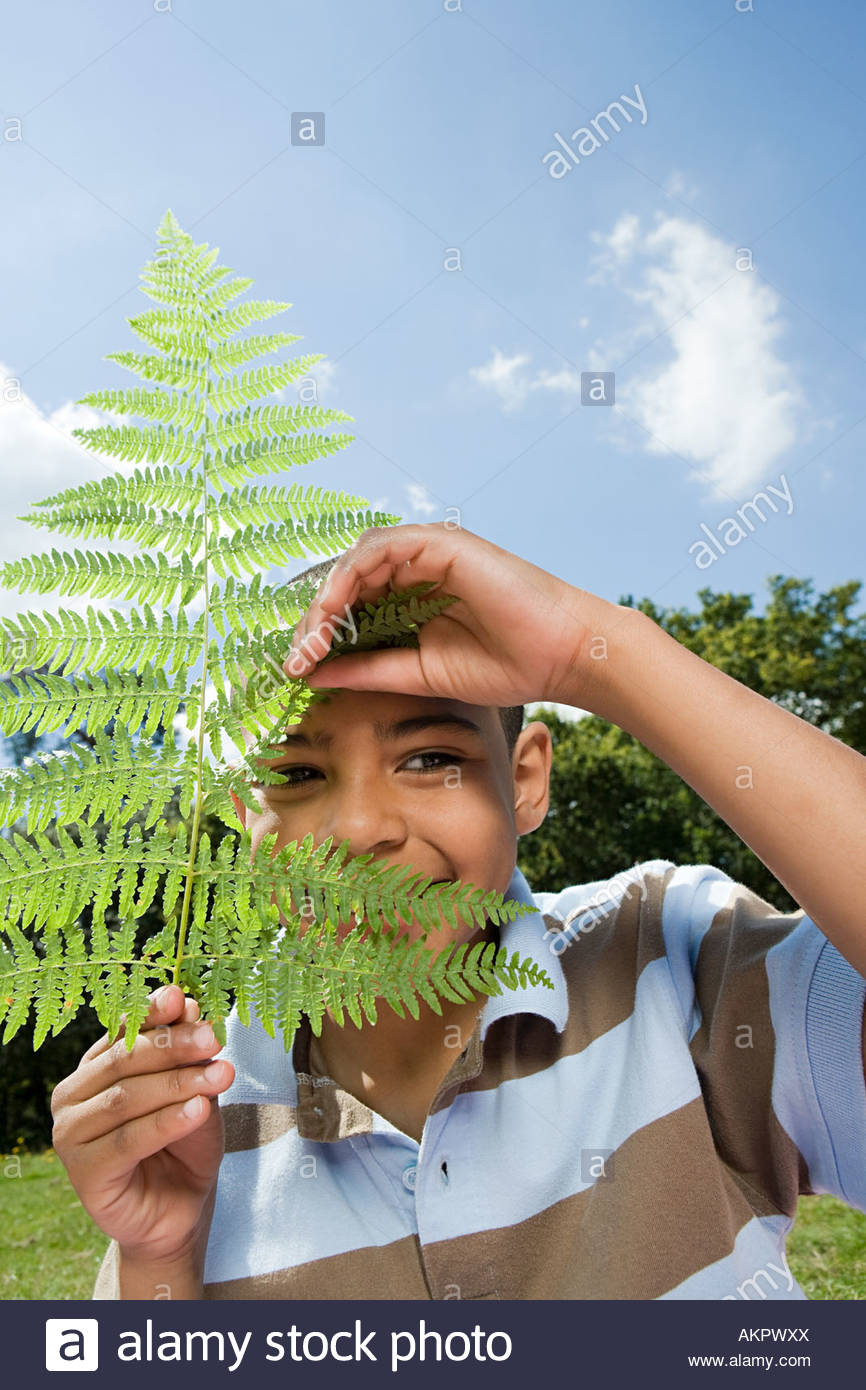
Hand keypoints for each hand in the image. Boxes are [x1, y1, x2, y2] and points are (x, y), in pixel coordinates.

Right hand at [51, 985, 234, 1268]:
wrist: (180, 1208)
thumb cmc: (184, 1141)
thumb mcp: (194, 1087)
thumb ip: (187, 1052)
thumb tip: (187, 1003)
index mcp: (94, 1066)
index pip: (122, 1029)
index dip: (153, 1013)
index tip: (185, 999)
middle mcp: (73, 1095)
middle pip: (124, 1060)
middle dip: (173, 1046)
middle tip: (214, 1039)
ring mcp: (70, 1135)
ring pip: (126, 1098)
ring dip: (178, 1084)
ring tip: (220, 1076)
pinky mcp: (83, 1173)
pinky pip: (128, 1140)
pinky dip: (166, 1122)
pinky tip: (198, 1110)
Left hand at [282, 522, 619, 711]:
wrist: (560, 657)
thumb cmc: (503, 666)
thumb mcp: (416, 674)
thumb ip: (366, 669)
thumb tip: (311, 673)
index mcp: (411, 600)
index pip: (350, 607)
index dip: (318, 634)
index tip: (295, 670)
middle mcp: (415, 571)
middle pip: (346, 583)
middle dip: (314, 620)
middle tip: (295, 658)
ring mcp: (427, 553)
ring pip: (356, 562)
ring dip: (326, 599)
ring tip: (311, 639)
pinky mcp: (441, 542)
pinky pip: (381, 547)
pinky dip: (352, 573)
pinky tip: (336, 607)